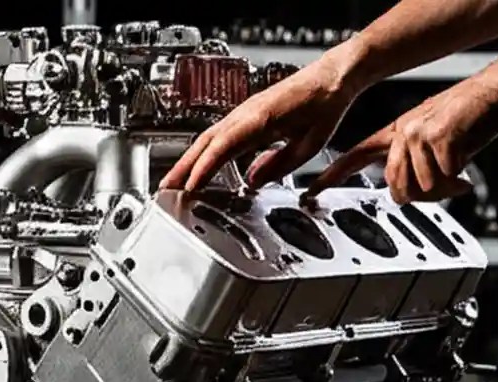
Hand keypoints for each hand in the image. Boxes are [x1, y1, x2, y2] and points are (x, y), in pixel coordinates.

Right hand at [159, 44, 369, 191]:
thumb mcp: (309, 144)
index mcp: (261, 118)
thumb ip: (279, 164)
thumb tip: (254, 181)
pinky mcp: (246, 115)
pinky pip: (219, 135)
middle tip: (165, 189)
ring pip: (208, 138)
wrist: (331, 76)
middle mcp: (246, 113)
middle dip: (184, 167)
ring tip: (175, 182)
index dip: (204, 169)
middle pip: (205, 142)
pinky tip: (200, 165)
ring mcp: (243, 113)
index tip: (190, 187)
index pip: (222, 146)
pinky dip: (205, 152)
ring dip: (189, 160)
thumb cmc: (324, 103)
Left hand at [303, 69, 497, 204]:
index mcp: (395, 132)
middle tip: (443, 184)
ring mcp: (417, 135)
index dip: (331, 177)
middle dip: (421, 196)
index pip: (356, 156)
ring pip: (420, 189)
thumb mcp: (431, 138)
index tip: (311, 192)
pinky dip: (457, 181)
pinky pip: (442, 181)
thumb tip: (412, 194)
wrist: (496, 91)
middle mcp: (401, 133)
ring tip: (456, 173)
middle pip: (396, 189)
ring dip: (442, 189)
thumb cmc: (468, 118)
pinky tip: (464, 169)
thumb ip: (414, 163)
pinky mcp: (437, 139)